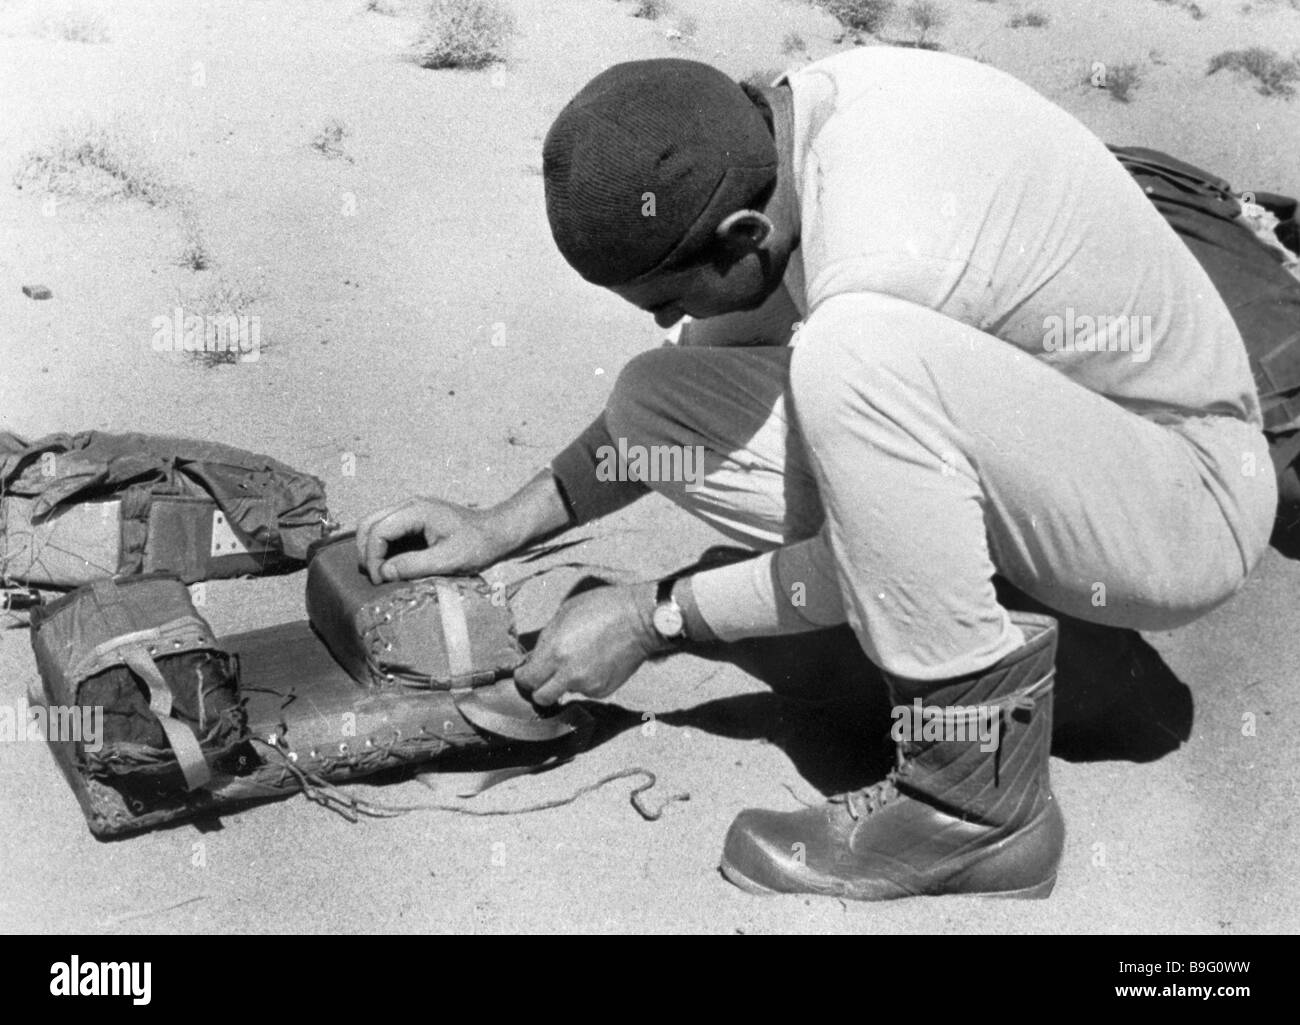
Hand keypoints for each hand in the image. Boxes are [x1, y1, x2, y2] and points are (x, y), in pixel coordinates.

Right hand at [355, 497, 507, 583]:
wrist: (497, 533)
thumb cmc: (478, 545)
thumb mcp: (448, 560)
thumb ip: (414, 565)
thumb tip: (384, 572)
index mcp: (416, 511)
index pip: (377, 530)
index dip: (372, 557)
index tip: (380, 580)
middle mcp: (409, 505)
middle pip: (369, 523)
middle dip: (366, 552)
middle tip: (376, 578)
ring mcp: (411, 511)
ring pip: (374, 525)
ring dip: (372, 550)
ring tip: (382, 574)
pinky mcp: (414, 520)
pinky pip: (388, 530)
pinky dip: (383, 548)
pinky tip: (392, 566)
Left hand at [515, 582, 668, 705]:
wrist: (641, 619)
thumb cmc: (602, 607)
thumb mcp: (565, 613)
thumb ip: (547, 639)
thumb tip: (535, 657)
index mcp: (555, 652)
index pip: (526, 680)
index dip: (524, 676)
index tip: (528, 670)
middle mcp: (569, 675)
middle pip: (541, 697)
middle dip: (539, 687)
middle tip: (545, 675)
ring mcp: (588, 685)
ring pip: (564, 693)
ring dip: (565, 682)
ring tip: (579, 660)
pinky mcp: (604, 690)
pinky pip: (585, 691)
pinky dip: (586, 681)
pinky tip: (595, 663)